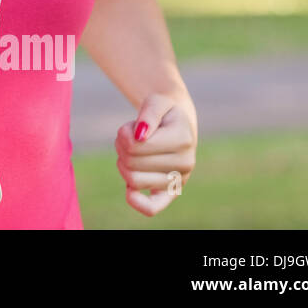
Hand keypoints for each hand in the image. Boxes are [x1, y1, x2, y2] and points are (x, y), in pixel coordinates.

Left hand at [114, 93, 196, 215]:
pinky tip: (128, 190)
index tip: (130, 127)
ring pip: (133, 180)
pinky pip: (152, 207)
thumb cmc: (163, 110)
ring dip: (123, 162)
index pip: (136, 145)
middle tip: (129, 136)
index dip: (124, 133)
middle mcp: (185, 163)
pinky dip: (137, 201)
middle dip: (122, 145)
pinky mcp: (172, 192)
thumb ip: (148, 114)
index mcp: (183, 139)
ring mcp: (179, 179)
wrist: (178, 122)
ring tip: (131, 150)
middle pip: (131, 161)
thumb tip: (139, 136)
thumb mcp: (156, 101)